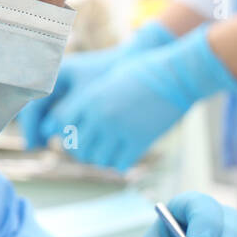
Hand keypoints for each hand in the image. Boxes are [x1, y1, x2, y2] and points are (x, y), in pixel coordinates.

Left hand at [43, 25, 236, 171]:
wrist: (175, 75)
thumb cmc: (143, 71)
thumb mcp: (110, 80)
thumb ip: (92, 98)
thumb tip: (81, 116)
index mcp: (89, 98)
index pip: (60, 124)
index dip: (64, 131)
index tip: (73, 133)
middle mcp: (100, 117)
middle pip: (77, 146)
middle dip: (83, 150)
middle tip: (92, 148)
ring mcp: (119, 131)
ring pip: (97, 160)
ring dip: (101, 159)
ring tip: (109, 154)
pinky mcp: (139, 142)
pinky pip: (120, 164)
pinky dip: (120, 164)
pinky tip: (125, 157)